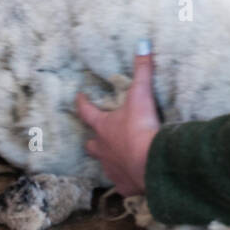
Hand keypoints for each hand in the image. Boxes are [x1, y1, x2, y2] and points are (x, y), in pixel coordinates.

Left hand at [76, 45, 161, 196]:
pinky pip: (122, 184)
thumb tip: (143, 44)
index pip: (87, 112)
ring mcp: (113, 169)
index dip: (82, 103)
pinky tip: (132, 178)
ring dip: (109, 160)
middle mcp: (103, 149)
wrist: (151, 163)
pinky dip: (126, 180)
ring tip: (117, 158)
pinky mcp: (125, 185)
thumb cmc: (141, 128)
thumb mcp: (142, 95)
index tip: (78, 96)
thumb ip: (142, 70)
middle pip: (92, 145)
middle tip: (96, 137)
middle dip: (93, 141)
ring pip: (105, 165)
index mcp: (104, 128)